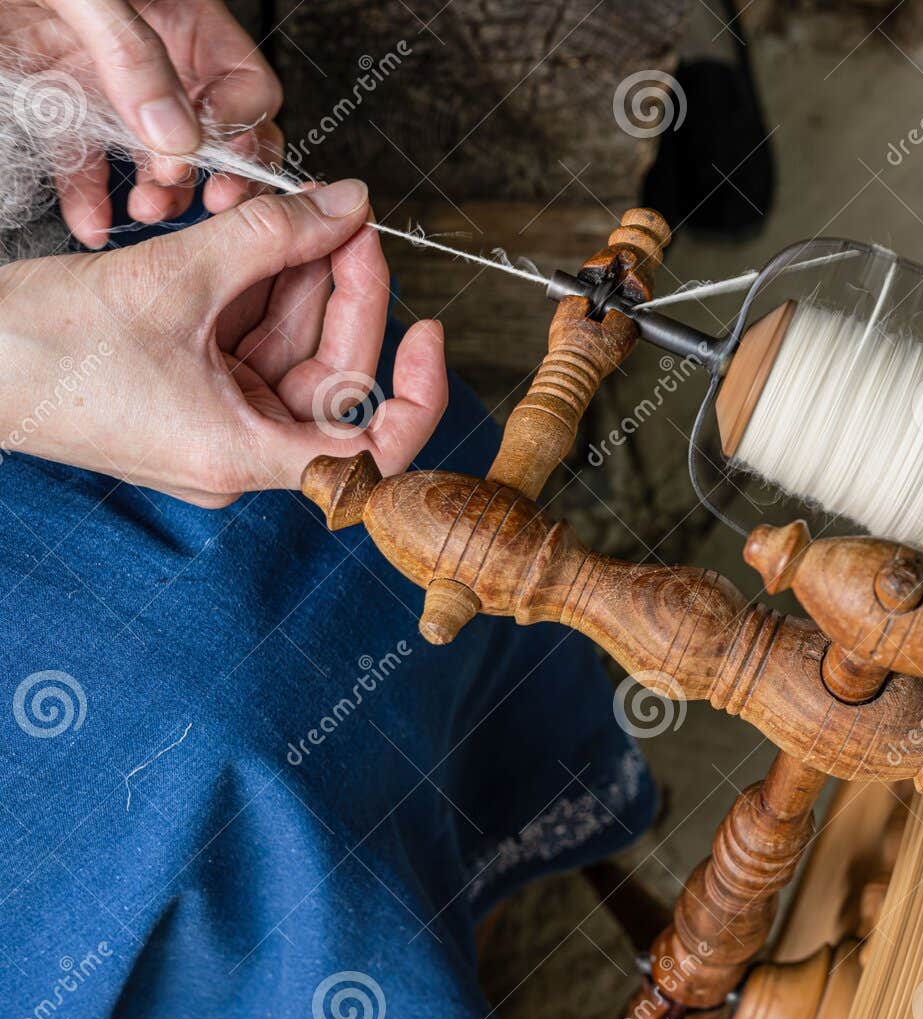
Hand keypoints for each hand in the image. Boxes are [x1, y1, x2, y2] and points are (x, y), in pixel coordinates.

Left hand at [0, 0, 282, 245]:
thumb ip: (132, 53)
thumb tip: (176, 134)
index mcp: (178, 16)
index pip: (244, 83)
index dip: (240, 127)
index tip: (207, 160)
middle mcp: (151, 54)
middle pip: (211, 127)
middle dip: (210, 173)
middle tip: (192, 198)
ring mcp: (103, 82)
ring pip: (153, 155)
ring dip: (157, 194)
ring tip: (143, 212)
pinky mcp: (56, 104)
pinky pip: (85, 159)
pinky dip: (90, 199)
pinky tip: (90, 221)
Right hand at [0, 181, 447, 506]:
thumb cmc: (42, 348)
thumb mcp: (174, 277)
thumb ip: (272, 237)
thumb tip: (346, 204)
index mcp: (247, 456)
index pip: (373, 451)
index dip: (416, 394)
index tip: (427, 332)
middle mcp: (241, 451)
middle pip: (333, 377)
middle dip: (348, 294)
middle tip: (349, 222)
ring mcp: (217, 422)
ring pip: (292, 351)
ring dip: (304, 282)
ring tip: (311, 215)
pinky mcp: (192, 391)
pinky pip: (250, 342)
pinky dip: (262, 292)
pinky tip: (271, 238)